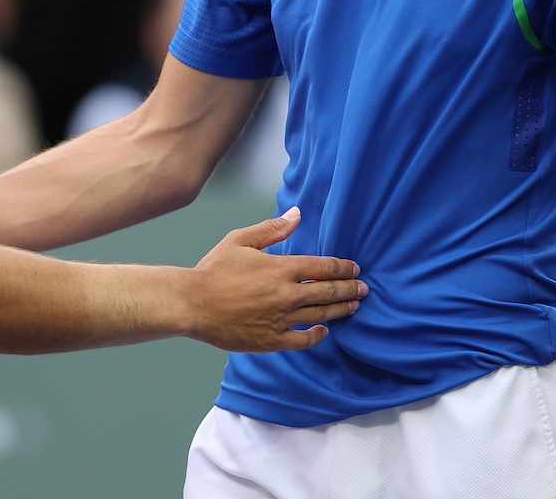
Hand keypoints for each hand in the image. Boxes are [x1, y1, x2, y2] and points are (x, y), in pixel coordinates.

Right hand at [185, 207, 367, 352]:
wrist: (192, 304)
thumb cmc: (214, 270)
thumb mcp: (240, 240)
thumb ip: (272, 228)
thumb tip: (297, 214)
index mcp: (281, 268)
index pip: (323, 267)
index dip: (343, 268)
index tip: (354, 269)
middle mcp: (286, 295)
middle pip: (328, 292)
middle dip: (349, 289)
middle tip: (364, 289)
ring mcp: (281, 320)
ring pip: (320, 315)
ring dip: (340, 310)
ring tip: (354, 306)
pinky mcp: (271, 340)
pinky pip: (303, 340)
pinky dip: (317, 336)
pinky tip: (325, 331)